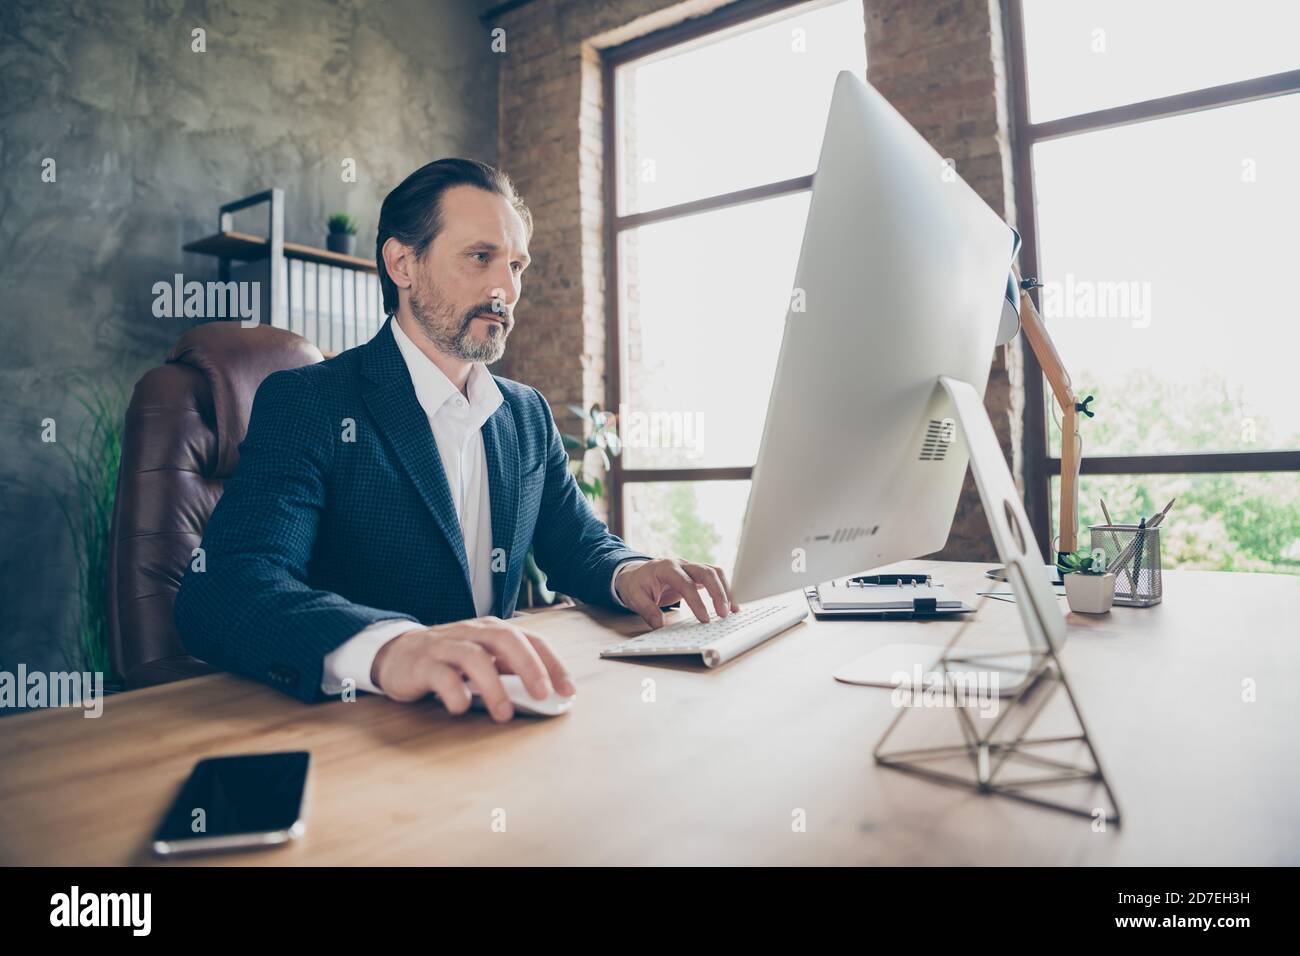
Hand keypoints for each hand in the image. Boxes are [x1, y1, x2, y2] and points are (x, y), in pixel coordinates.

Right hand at [369, 616, 574, 721]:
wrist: (397, 654)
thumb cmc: (450, 661)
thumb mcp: (484, 661)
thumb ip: (510, 672)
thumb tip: (546, 696)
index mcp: (493, 631)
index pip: (531, 640)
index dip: (553, 664)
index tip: (568, 691)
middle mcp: (472, 632)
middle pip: (505, 639)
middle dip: (528, 666)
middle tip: (542, 695)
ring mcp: (446, 646)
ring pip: (475, 657)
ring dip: (494, 687)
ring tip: (504, 714)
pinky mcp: (423, 664)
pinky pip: (441, 676)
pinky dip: (455, 693)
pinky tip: (461, 708)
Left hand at [614, 558, 740, 628]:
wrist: (634, 573)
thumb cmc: (636, 584)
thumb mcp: (635, 598)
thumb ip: (647, 611)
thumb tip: (660, 625)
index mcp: (666, 568)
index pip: (686, 584)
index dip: (697, 602)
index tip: (704, 619)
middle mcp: (682, 564)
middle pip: (706, 573)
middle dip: (718, 593)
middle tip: (724, 613)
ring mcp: (690, 567)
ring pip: (715, 572)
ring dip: (726, 590)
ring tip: (732, 610)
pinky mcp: (696, 574)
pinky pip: (714, 578)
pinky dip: (724, 589)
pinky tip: (730, 605)